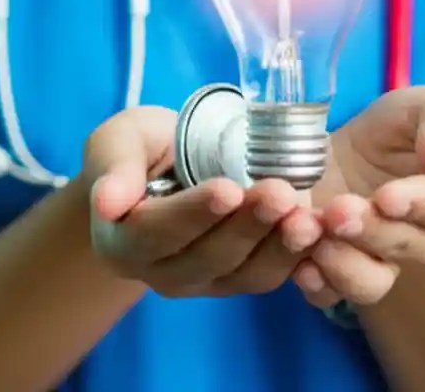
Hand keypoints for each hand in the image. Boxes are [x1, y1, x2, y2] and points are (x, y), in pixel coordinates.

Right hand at [80, 107, 323, 298]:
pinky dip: (295, 256)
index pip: (155, 233)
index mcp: (120, 242)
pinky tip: (318, 229)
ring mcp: (202, 282)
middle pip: (206, 257)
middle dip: (247, 226)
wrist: (163, 168)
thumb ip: (114, 167)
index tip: (227, 189)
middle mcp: (159, 273)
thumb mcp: (117, 141)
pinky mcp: (237, 280)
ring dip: (278, 246)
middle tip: (280, 193)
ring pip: (243, 273)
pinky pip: (268, 276)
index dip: (193, 214)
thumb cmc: (138, 150)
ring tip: (306, 216)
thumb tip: (107, 202)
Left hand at [294, 86, 424, 308]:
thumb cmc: (398, 130)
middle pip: (407, 247)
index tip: (388, 197)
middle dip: (370, 229)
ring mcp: (383, 263)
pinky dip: (314, 283)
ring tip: (309, 231)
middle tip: (337, 210)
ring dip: (340, 263)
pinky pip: (330, 295)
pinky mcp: (337, 272)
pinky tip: (297, 264)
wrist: (342, 153)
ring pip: (371, 283)